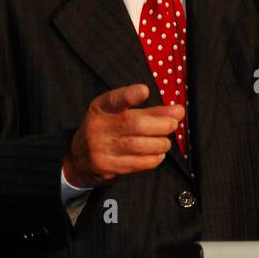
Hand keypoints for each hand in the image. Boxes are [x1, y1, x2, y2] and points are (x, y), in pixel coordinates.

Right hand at [63, 83, 184, 187]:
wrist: (81, 157)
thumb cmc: (108, 129)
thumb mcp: (121, 114)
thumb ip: (151, 112)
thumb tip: (178, 111)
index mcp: (101, 108)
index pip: (115, 99)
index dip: (129, 95)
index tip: (144, 90)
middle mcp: (98, 127)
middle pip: (134, 124)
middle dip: (160, 125)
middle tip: (173, 124)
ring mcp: (101, 148)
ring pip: (138, 146)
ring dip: (159, 143)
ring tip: (165, 141)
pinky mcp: (107, 166)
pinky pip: (137, 163)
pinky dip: (153, 158)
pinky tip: (158, 154)